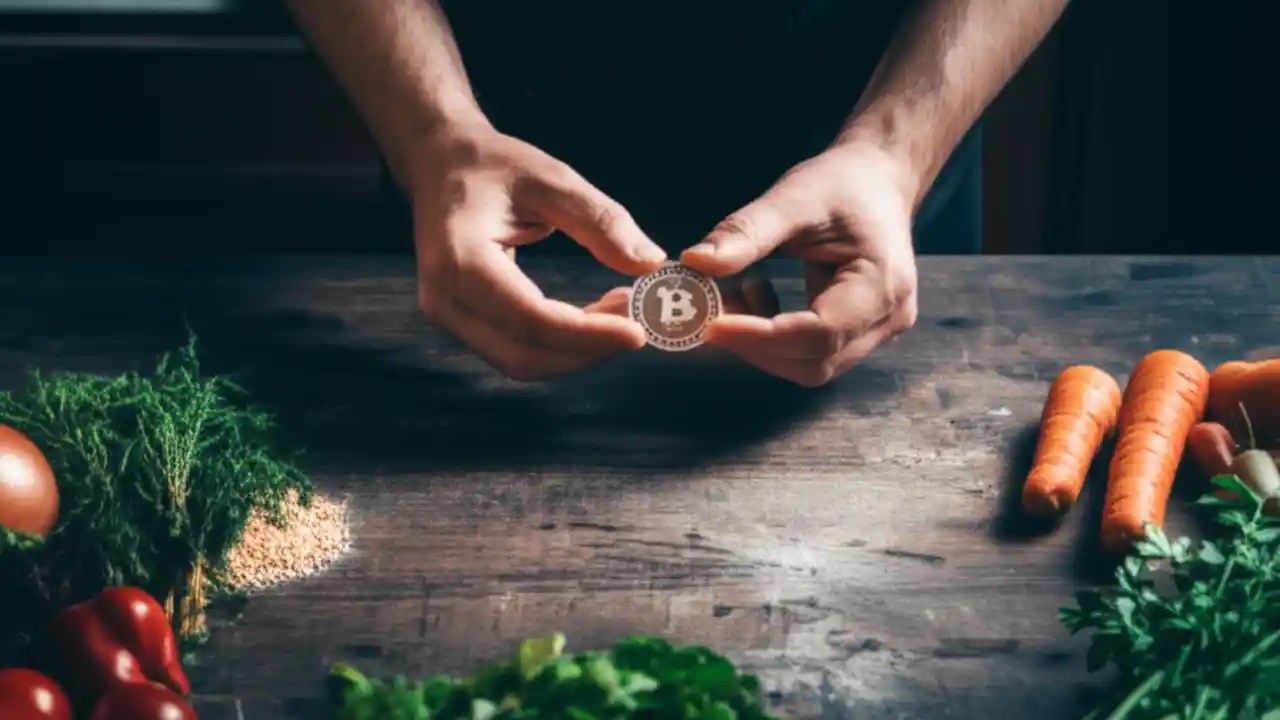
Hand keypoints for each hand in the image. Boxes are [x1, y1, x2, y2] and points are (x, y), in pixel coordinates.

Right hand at [408, 125, 666, 380]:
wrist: (440, 165)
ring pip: (522, 362)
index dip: (587, 335)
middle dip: (588, 350)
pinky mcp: (464, 324)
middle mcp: (445, 299)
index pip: (530, 320)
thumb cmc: (493, 167)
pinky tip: (596, 318)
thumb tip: (650, 262)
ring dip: (578, 352)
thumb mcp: (551, 178)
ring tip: (622, 313)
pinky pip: (518, 350)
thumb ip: (600, 220)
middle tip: (640, 321)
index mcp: (459, 259)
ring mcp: (448, 317)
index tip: (638, 332)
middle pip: (525, 356)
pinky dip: (562, 345)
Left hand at [681, 142, 919, 386]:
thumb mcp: (794, 198)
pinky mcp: (861, 332)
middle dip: (756, 345)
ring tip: (734, 295)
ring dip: (762, 344)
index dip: (762, 337)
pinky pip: (813, 353)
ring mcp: (879, 330)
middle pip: (814, 362)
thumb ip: (748, 232)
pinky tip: (756, 296)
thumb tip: (695, 261)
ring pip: (811, 365)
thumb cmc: (843, 183)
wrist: (879, 179)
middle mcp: (889, 318)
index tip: (711, 325)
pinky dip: (774, 337)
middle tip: (709, 313)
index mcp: (882, 284)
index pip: (820, 334)